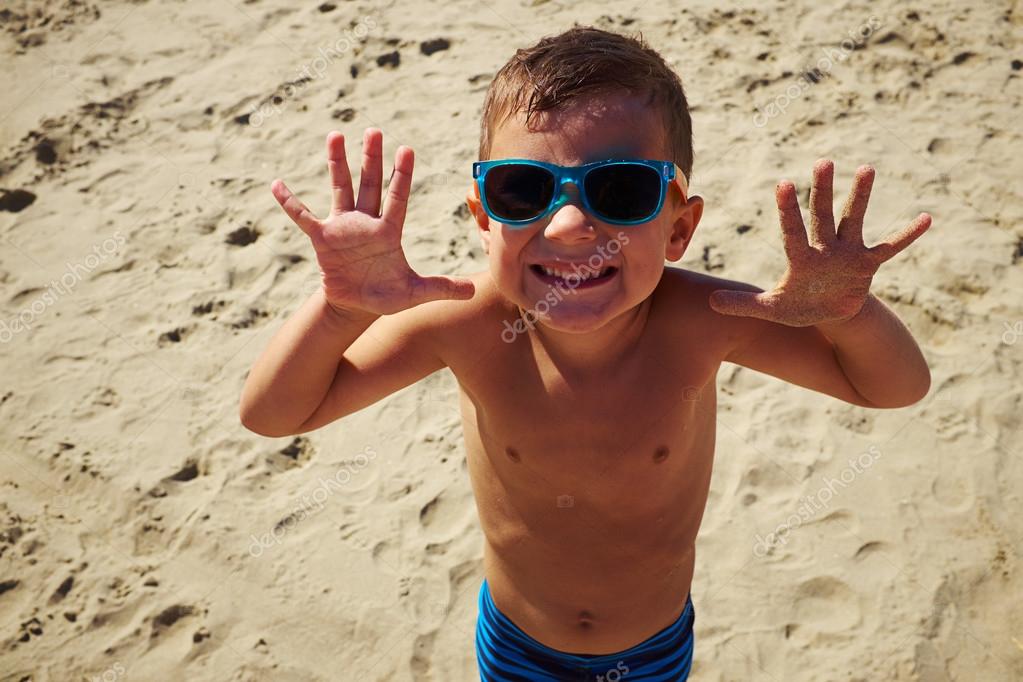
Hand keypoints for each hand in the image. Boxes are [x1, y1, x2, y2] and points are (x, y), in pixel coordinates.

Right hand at [271, 129, 474, 315]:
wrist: (356, 306)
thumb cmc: (386, 295)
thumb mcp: (415, 293)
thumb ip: (442, 288)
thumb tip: (474, 292)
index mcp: (389, 232)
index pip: (397, 198)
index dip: (401, 176)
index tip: (406, 149)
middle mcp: (366, 222)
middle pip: (370, 184)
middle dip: (371, 158)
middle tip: (375, 131)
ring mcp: (343, 227)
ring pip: (341, 189)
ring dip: (337, 164)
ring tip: (335, 135)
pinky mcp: (323, 238)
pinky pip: (304, 217)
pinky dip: (290, 203)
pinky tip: (276, 184)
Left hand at [709, 159, 930, 326]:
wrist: (830, 315)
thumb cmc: (799, 307)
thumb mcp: (771, 309)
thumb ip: (743, 304)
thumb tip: (710, 303)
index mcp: (801, 258)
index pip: (792, 230)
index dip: (787, 210)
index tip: (782, 183)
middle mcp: (824, 248)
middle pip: (822, 215)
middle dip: (822, 190)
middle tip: (823, 162)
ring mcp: (847, 253)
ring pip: (853, 220)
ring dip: (859, 197)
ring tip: (866, 169)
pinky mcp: (867, 264)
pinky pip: (890, 247)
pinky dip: (907, 235)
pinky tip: (926, 218)